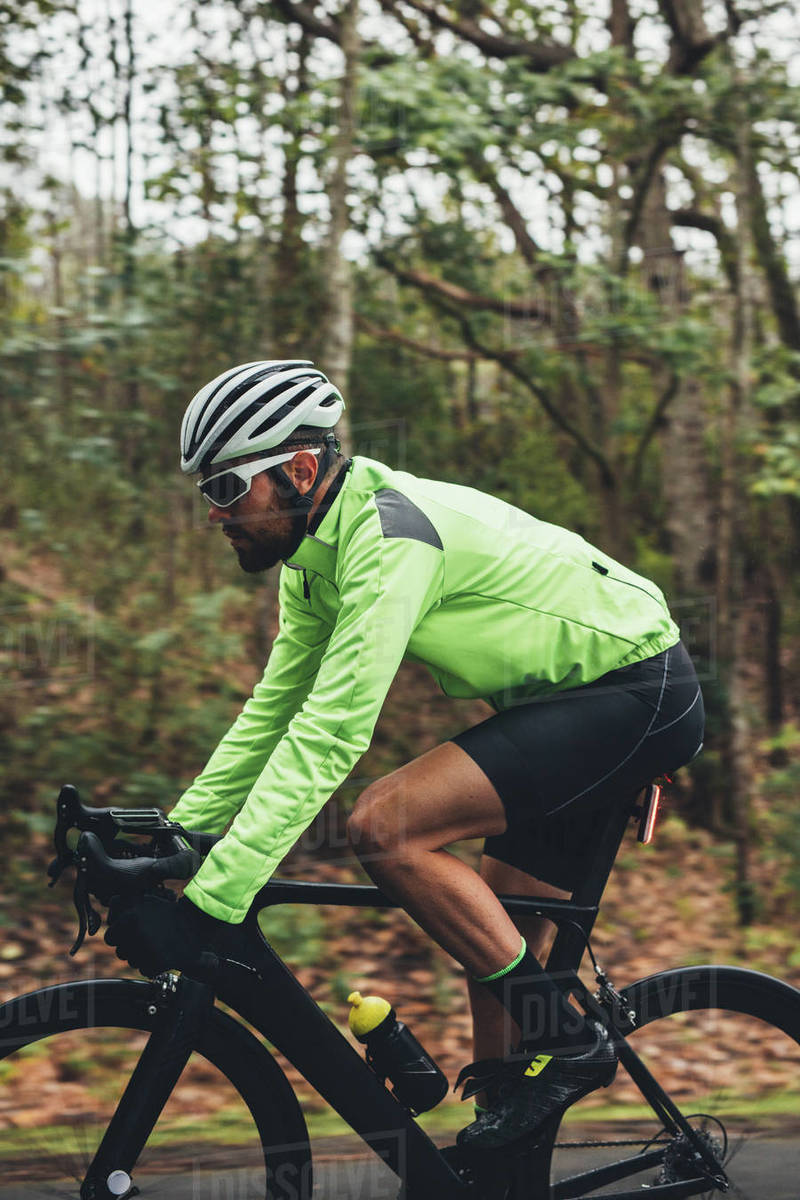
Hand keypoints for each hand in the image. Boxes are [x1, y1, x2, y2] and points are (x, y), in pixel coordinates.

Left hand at [105, 893, 235, 977]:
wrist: (195, 923)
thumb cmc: (169, 913)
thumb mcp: (145, 901)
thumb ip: (123, 904)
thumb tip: (110, 905)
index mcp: (129, 917)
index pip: (111, 937)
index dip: (121, 937)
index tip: (133, 932)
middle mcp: (135, 932)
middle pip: (121, 952)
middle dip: (131, 948)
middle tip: (148, 939)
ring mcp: (146, 948)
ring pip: (133, 962)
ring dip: (142, 957)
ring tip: (157, 945)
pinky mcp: (157, 961)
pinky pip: (146, 971)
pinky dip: (153, 967)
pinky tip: (163, 954)